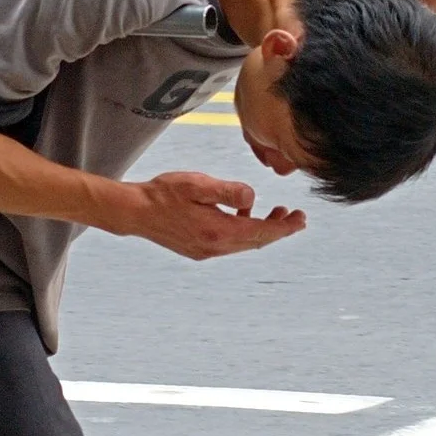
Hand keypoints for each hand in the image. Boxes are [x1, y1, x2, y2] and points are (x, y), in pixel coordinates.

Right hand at [111, 171, 305, 260]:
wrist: (134, 212)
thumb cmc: (163, 194)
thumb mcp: (197, 184)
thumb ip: (228, 191)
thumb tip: (253, 197)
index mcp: (218, 231)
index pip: (262, 232)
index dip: (285, 226)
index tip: (302, 219)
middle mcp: (215, 246)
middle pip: (257, 241)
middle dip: (279, 229)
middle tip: (296, 216)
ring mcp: (206, 251)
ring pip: (244, 244)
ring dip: (262, 230)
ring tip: (275, 213)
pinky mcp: (198, 250)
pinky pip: (230, 244)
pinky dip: (243, 231)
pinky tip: (240, 214)